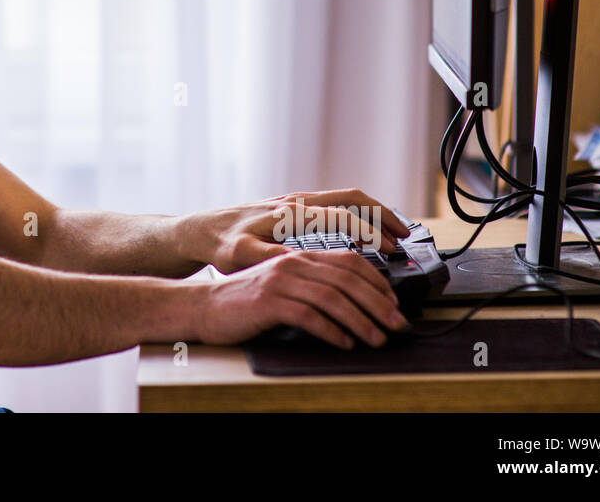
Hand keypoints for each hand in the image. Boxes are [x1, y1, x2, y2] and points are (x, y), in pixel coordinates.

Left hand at [180, 188, 411, 274]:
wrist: (200, 230)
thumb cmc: (219, 244)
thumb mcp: (240, 256)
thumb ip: (268, 258)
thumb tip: (299, 261)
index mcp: (290, 214)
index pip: (342, 215)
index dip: (370, 232)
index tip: (390, 249)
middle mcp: (297, 203)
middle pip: (352, 198)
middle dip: (383, 214)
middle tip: (406, 235)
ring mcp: (296, 203)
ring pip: (345, 199)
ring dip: (372, 213)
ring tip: (394, 234)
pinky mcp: (293, 209)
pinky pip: (334, 206)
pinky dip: (356, 215)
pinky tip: (362, 235)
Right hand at [194, 248, 409, 348]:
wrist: (203, 306)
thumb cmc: (245, 302)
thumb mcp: (283, 286)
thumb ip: (312, 286)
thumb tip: (355, 304)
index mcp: (299, 256)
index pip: (349, 261)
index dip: (377, 282)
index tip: (394, 304)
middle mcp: (292, 263)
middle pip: (347, 279)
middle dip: (378, 303)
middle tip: (397, 325)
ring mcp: (279, 281)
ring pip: (332, 298)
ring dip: (361, 321)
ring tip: (376, 339)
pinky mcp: (268, 302)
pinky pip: (308, 316)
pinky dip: (331, 331)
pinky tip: (344, 343)